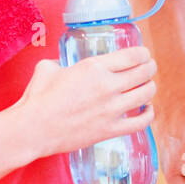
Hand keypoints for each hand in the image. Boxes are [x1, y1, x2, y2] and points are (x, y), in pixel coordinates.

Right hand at [12, 46, 156, 157]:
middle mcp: (107, 86)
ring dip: (150, 87)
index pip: (132, 55)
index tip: (143, 54)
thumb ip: (61, 62)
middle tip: (149, 67)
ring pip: (146, 94)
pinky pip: (141, 122)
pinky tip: (147, 109)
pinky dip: (149, 114)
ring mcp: (111, 110)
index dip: (143, 53)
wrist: (33, 129)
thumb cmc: (38, 98)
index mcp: (94, 67)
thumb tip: (64, 64)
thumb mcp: (48, 67)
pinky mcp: (110, 130)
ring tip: (147, 86)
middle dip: (150, 67)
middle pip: (143, 72)